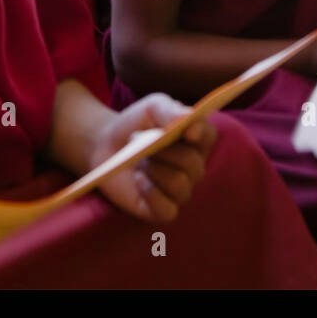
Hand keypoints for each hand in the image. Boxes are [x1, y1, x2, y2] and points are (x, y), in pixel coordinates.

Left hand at [92, 94, 215, 223]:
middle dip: (162, 152)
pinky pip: (168, 210)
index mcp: (197, 139)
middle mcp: (194, 167)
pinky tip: (138, 179)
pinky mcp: (163, 209)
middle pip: (191, 163)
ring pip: (179, 185)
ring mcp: (181, 190)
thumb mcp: (152, 107)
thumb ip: (169, 110)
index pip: (209, 136)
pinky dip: (151, 193)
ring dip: (153, 170)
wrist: (107, 145)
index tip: (186, 131)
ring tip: (137, 160)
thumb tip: (186, 120)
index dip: (200, 134)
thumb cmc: (136, 124)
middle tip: (138, 138)